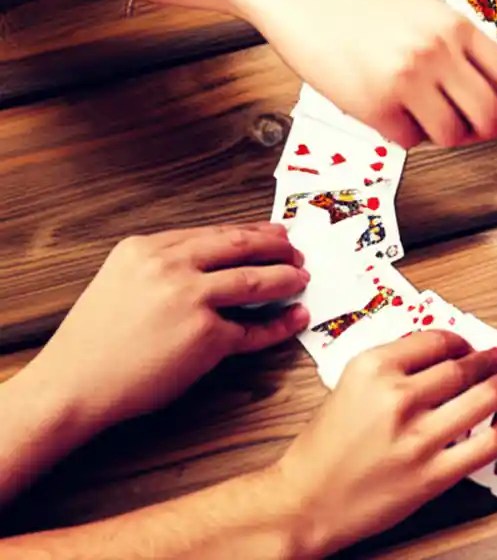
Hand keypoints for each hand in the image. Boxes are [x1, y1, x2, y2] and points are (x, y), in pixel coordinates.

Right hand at [20, 223, 309, 432]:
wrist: (74, 384)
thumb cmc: (94, 340)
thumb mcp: (121, 281)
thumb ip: (161, 266)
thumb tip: (211, 261)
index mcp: (146, 249)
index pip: (212, 232)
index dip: (249, 232)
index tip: (271, 233)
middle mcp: (170, 267)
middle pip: (239, 247)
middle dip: (275, 247)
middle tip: (296, 251)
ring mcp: (190, 301)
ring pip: (254, 281)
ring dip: (285, 279)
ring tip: (302, 279)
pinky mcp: (206, 338)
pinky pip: (253, 330)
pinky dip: (280, 324)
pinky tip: (296, 318)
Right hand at [243, 0, 496, 147]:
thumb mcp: (423, 9)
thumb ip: (456, 45)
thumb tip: (487, 89)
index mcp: (456, 26)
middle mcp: (437, 52)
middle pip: (488, 117)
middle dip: (483, 131)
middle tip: (469, 129)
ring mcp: (407, 80)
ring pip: (450, 136)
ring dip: (438, 133)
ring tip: (416, 112)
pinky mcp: (374, 105)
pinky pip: (406, 140)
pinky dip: (398, 131)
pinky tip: (382, 106)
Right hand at [273, 331, 496, 556]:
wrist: (305, 501)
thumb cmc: (324, 447)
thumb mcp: (348, 386)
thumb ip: (392, 366)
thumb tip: (441, 354)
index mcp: (372, 369)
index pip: (436, 340)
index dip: (461, 340)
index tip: (469, 345)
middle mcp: (397, 397)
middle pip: (463, 366)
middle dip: (488, 360)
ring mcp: (418, 437)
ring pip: (484, 398)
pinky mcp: (433, 474)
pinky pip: (487, 443)